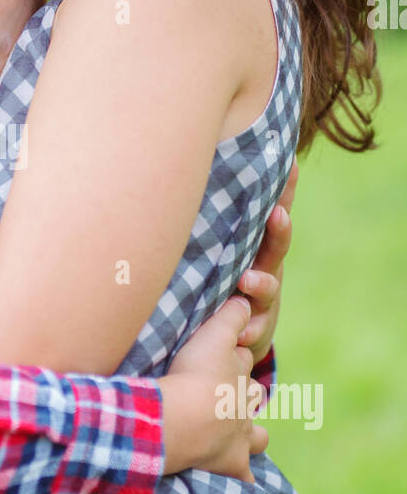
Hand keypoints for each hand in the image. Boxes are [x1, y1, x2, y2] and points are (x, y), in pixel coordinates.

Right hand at [162, 297, 266, 481]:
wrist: (187, 418)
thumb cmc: (196, 375)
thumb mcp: (213, 334)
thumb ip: (231, 314)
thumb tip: (248, 300)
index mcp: (240, 376)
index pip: (241, 365)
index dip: (231, 361)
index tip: (220, 360)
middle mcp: (245, 408)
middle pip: (252, 398)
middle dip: (245, 399)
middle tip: (226, 401)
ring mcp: (240, 439)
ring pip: (256, 438)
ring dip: (251, 438)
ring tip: (239, 441)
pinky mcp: (230, 466)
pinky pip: (242, 478)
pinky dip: (241, 480)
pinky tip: (235, 485)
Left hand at [237, 159, 296, 361]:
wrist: (239, 333)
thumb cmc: (226, 277)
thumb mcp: (224, 246)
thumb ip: (217, 216)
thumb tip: (202, 159)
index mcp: (259, 243)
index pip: (274, 212)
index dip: (285, 189)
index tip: (291, 165)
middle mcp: (266, 268)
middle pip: (277, 245)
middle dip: (278, 229)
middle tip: (276, 215)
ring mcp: (264, 300)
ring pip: (267, 289)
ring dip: (260, 284)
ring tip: (247, 280)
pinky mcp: (256, 330)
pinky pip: (253, 331)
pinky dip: (248, 332)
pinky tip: (242, 334)